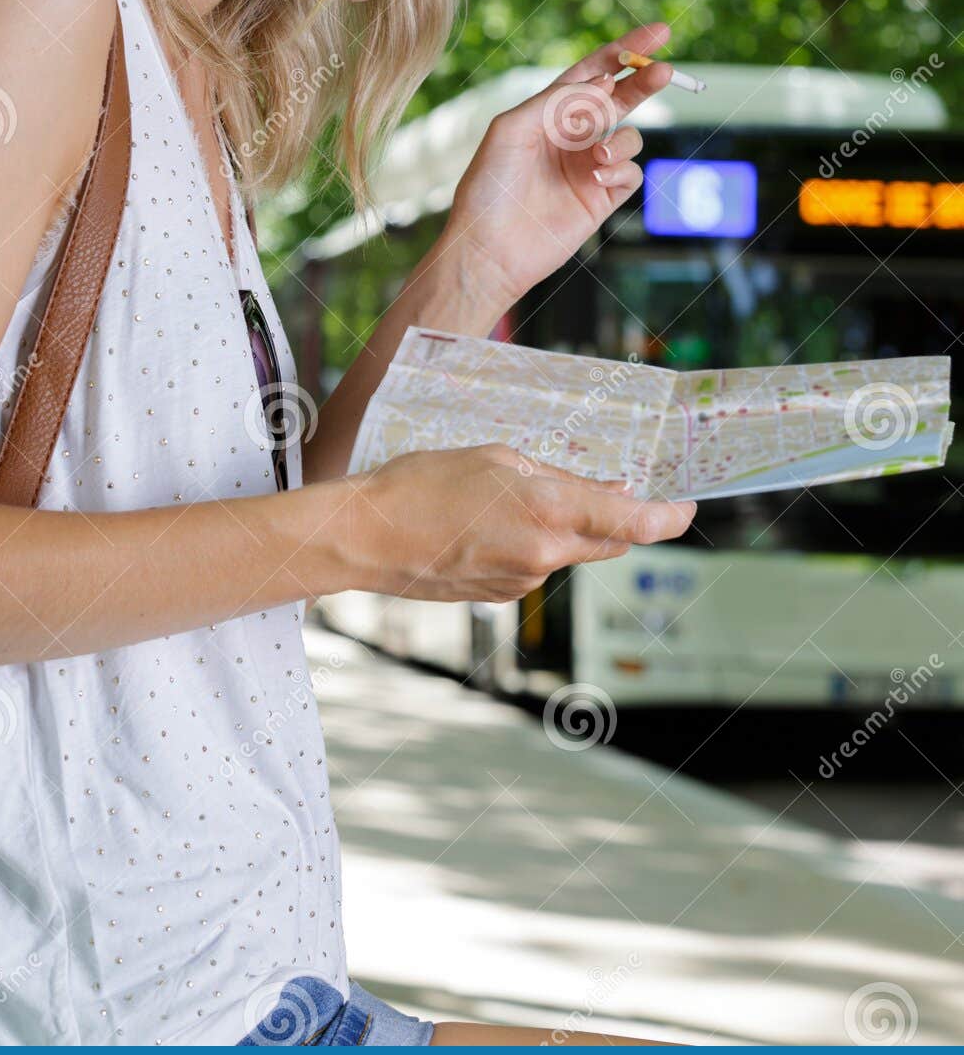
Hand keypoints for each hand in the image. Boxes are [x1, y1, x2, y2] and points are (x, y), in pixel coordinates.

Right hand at [348, 443, 695, 602]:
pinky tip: (489, 523)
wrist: (366, 538)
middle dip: (617, 517)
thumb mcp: (496, 459)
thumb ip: (558, 477)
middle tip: (613, 487)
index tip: (687, 507)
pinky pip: (536, 564)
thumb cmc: (422, 485)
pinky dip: (531, 542)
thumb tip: (606, 490)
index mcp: (548, 512)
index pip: (632, 522)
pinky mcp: (502, 596)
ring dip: (563, 525)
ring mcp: (524, 582)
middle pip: (608, 540)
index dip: (669, 517)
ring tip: (509, 496)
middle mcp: (545, 555)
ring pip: (569, 550)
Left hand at [441, 22, 673, 306]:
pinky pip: (632, 174)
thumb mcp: (512, 129)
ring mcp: (589, 167)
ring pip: (629, 137)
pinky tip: (598, 178)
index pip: (593, 72)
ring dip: (621, 141)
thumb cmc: (489, 187)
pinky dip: (622, 170)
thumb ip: (556, 100)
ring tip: (597, 158)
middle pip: (620, 97)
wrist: (489, 249)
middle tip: (665, 70)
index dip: (624, 51)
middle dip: (643, 81)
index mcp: (548, 113)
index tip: (657, 34)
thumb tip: (602, 84)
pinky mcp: (601, 198)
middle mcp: (572, 136)